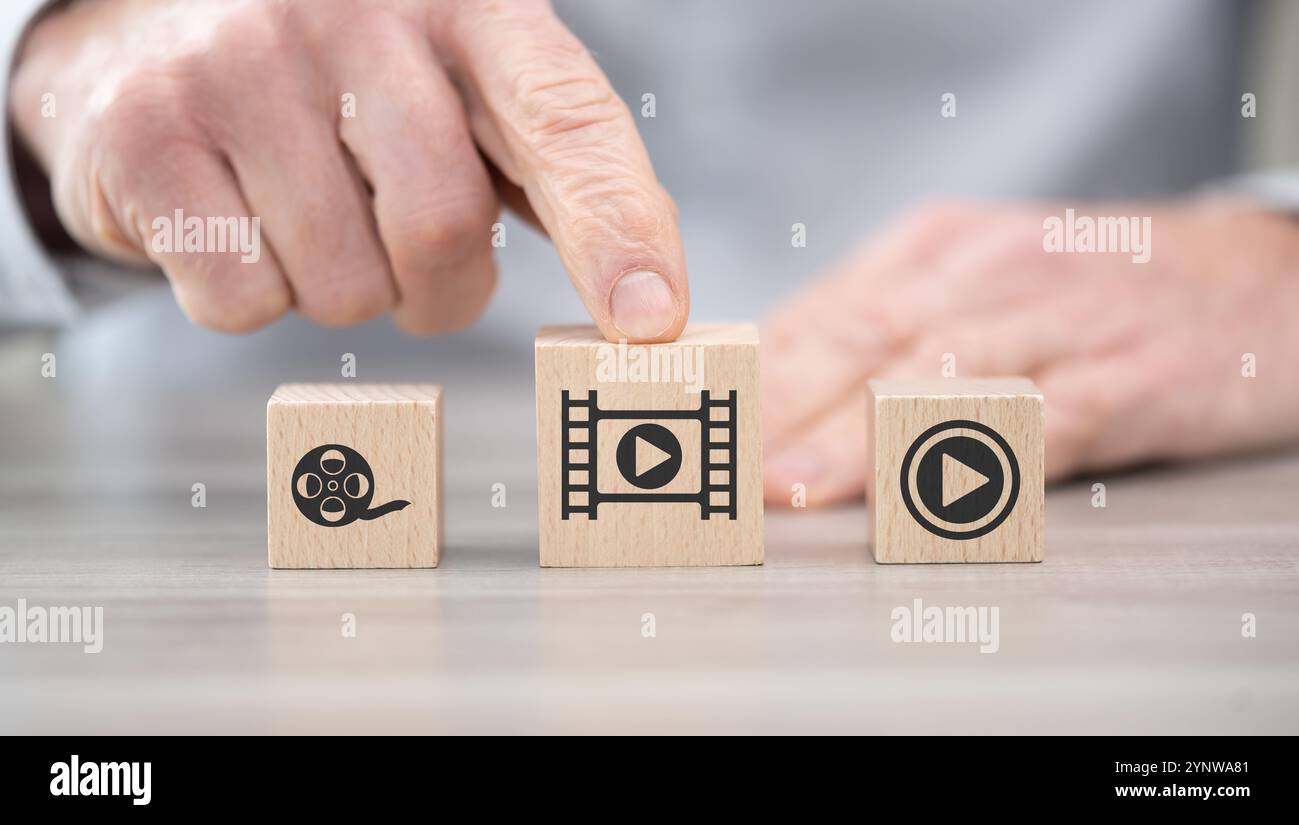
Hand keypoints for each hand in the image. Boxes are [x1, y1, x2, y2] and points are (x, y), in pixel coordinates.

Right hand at [9, 0, 686, 339]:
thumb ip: (546, 164)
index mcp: (464, 5)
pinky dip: (257, 299)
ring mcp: (238, 66)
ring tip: (311, 217)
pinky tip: (238, 224)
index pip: (565, 118)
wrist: (148, 32)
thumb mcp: (455, 83)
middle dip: (443, 290)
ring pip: (345, 287)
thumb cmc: (344, 82)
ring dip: (347, 292)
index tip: (650, 321)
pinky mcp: (148, 135)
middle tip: (417, 266)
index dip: (616, 225)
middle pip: (444, 228)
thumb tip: (643, 297)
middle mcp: (351, 15)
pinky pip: (244, 302)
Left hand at [761, 198, 1298, 505]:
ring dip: (855, 436)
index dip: (747, 372)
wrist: (1259, 275)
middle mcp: (986, 275)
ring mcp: (1058, 322)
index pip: (818, 313)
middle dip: (776, 404)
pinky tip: (927, 498)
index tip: (690, 423)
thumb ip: (885, 329)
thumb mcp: (979, 279)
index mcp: (936, 251)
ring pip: (937, 377)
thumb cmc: (1093, 291)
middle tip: (713, 464)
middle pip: (860, 338)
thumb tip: (776, 390)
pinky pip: (1042, 423)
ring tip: (792, 486)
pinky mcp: (1128, 376)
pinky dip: (978, 460)